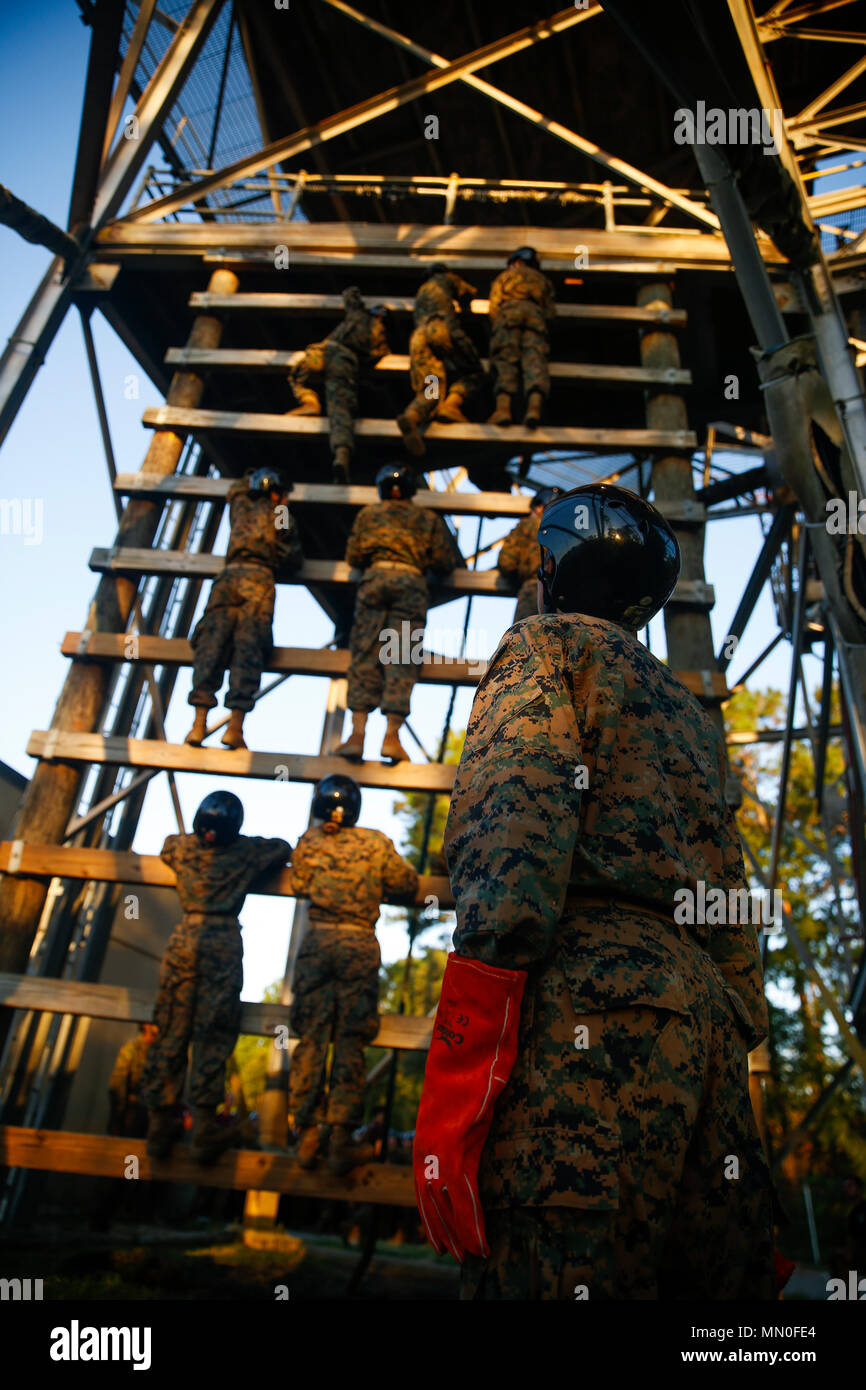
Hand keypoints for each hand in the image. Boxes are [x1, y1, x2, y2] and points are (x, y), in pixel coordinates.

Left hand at [413, 954, 525, 1260]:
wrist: (477, 1001)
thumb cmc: (479, 1027)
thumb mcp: (474, 1068)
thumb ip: (473, 1091)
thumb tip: (479, 1099)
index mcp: (435, 1111)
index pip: (429, 1169)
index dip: (434, 1201)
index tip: (440, 1227)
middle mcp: (434, 1122)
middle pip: (429, 1187)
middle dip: (440, 1223)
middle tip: (451, 1252)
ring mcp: (445, 1123)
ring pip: (442, 1192)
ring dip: (455, 1226)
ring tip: (466, 1254)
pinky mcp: (460, 1122)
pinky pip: (460, 1181)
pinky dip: (468, 1212)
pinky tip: (476, 1235)